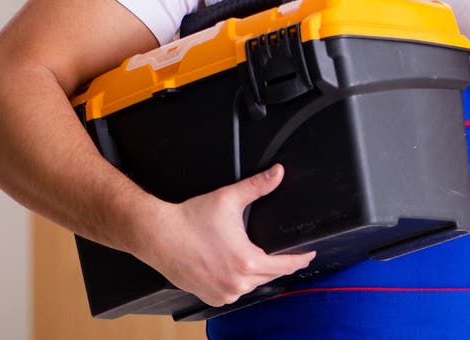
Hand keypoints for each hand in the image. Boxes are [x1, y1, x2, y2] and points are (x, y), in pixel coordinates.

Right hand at [140, 164, 315, 306]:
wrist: (159, 235)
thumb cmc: (191, 219)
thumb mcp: (230, 198)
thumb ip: (258, 185)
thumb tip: (278, 172)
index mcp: (247, 261)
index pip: (285, 264)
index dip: (300, 259)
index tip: (310, 254)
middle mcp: (237, 283)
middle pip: (270, 275)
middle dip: (281, 264)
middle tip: (290, 253)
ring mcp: (223, 293)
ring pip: (252, 285)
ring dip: (259, 273)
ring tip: (263, 258)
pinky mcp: (210, 297)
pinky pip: (234, 292)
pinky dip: (239, 282)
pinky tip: (238, 269)